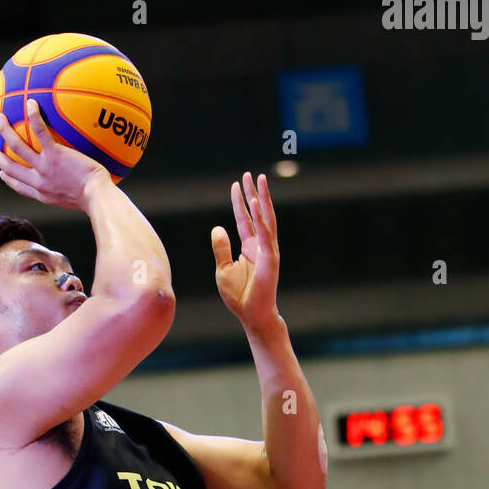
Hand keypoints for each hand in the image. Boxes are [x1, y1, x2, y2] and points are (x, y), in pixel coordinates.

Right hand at [0, 100, 109, 209]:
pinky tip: (30, 103)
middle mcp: (38, 182)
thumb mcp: (78, 199)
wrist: (97, 196)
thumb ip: (70, 188)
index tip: (1, 171)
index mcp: (42, 194)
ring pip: (16, 147)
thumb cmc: (95, 198)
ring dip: (4, 131)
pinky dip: (33, 117)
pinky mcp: (54, 155)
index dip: (7, 177)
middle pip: (10, 167)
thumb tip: (80, 180)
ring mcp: (44, 168)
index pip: (19, 186)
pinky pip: (40, 132)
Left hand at [211, 172, 279, 330]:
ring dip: (263, 199)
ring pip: (266, 218)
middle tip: (250, 174)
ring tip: (259, 180)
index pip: (245, 219)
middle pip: (258, 213)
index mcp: (249, 247)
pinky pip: (266, 234)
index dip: (240, 202)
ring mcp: (267, 250)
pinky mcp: (270, 258)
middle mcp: (260, 245)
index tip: (236, 184)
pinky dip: (262, 218)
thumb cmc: (239, 296)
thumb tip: (217, 227)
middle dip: (253, 193)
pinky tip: (257, 202)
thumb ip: (221, 248)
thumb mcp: (223, 269)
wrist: (252, 315)